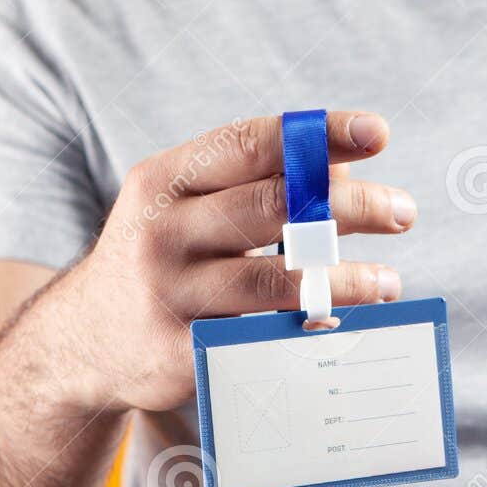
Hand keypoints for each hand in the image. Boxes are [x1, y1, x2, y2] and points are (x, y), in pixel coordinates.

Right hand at [52, 111, 413, 412]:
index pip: (250, 143)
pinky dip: (310, 330)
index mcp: (164, 182)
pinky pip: (261, 339)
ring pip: (273, 280)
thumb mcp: (185, 208)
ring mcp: (169, 295)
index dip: (318, 135)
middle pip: (272, 206)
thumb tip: (343, 165)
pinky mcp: (180, 352)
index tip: (376, 133)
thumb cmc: (158, 259)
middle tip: (402, 211)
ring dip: (343, 279)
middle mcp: (161, 233)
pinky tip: (342, 326)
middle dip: (349, 205)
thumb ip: (255, 183)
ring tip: (388, 280)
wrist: (84, 342)